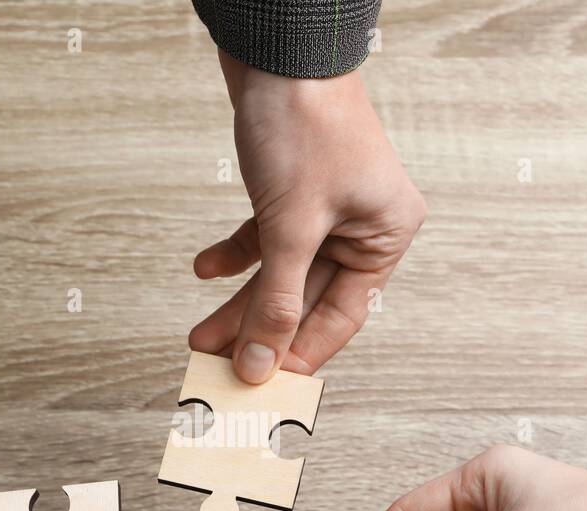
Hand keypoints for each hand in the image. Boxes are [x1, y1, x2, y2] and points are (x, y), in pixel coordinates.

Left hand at [190, 51, 425, 382]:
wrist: (280, 49)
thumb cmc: (305, 124)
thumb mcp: (291, 228)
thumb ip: (275, 302)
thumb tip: (261, 363)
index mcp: (385, 235)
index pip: (342, 316)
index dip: (300, 352)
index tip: (264, 385)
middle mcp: (362, 225)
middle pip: (305, 297)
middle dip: (259, 329)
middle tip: (218, 362)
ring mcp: (327, 208)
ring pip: (280, 273)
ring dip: (240, 302)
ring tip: (201, 332)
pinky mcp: (292, 191)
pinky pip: (265, 239)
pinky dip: (235, 255)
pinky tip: (205, 268)